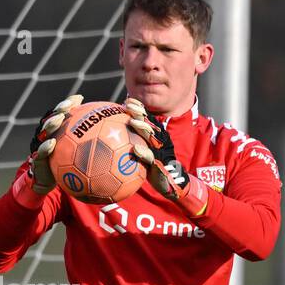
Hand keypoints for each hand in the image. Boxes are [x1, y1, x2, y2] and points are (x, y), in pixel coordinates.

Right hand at [27, 93, 83, 194]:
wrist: (49, 182)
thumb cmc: (67, 169)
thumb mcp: (80, 157)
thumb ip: (93, 147)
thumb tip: (113, 141)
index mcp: (57, 131)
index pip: (62, 114)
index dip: (69, 104)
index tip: (79, 98)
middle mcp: (47, 135)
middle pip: (52, 118)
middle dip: (59, 110)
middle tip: (68, 106)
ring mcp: (39, 145)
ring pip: (44, 131)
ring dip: (51, 123)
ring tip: (59, 119)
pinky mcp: (36, 158)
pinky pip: (40, 151)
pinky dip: (45, 146)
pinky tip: (52, 143)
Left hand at [126, 100, 209, 216]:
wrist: (170, 183)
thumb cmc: (153, 166)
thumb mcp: (144, 153)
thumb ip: (133, 143)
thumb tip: (113, 137)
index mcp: (156, 136)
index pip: (147, 118)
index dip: (138, 108)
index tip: (127, 100)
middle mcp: (160, 140)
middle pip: (150, 123)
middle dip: (139, 112)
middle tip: (127, 105)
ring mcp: (161, 151)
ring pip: (152, 136)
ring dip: (142, 127)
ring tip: (131, 121)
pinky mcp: (160, 163)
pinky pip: (151, 157)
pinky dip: (143, 152)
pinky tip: (134, 149)